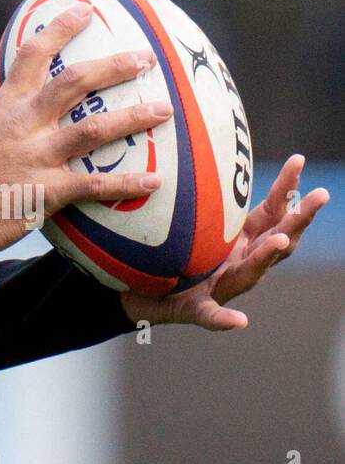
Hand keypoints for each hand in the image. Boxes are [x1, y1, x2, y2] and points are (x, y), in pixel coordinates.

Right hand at [0, 3, 170, 254]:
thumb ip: (5, 120)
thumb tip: (21, 111)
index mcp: (6, 105)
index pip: (33, 54)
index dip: (60, 28)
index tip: (84, 11)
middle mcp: (25, 123)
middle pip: (76, 82)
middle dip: (114, 66)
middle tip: (145, 57)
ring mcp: (38, 155)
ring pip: (94, 128)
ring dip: (134, 117)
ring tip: (164, 110)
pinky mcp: (48, 190)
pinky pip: (96, 184)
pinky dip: (127, 183)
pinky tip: (154, 182)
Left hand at [119, 154, 328, 329]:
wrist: (143, 294)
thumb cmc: (172, 255)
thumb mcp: (187, 222)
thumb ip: (196, 195)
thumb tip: (195, 144)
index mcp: (241, 240)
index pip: (270, 211)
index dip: (286, 189)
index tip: (298, 160)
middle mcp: (240, 262)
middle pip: (277, 240)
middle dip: (298, 218)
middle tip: (319, 195)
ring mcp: (223, 287)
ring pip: (253, 271)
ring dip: (267, 256)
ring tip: (281, 241)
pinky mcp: (198, 309)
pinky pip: (211, 315)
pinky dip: (226, 318)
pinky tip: (239, 320)